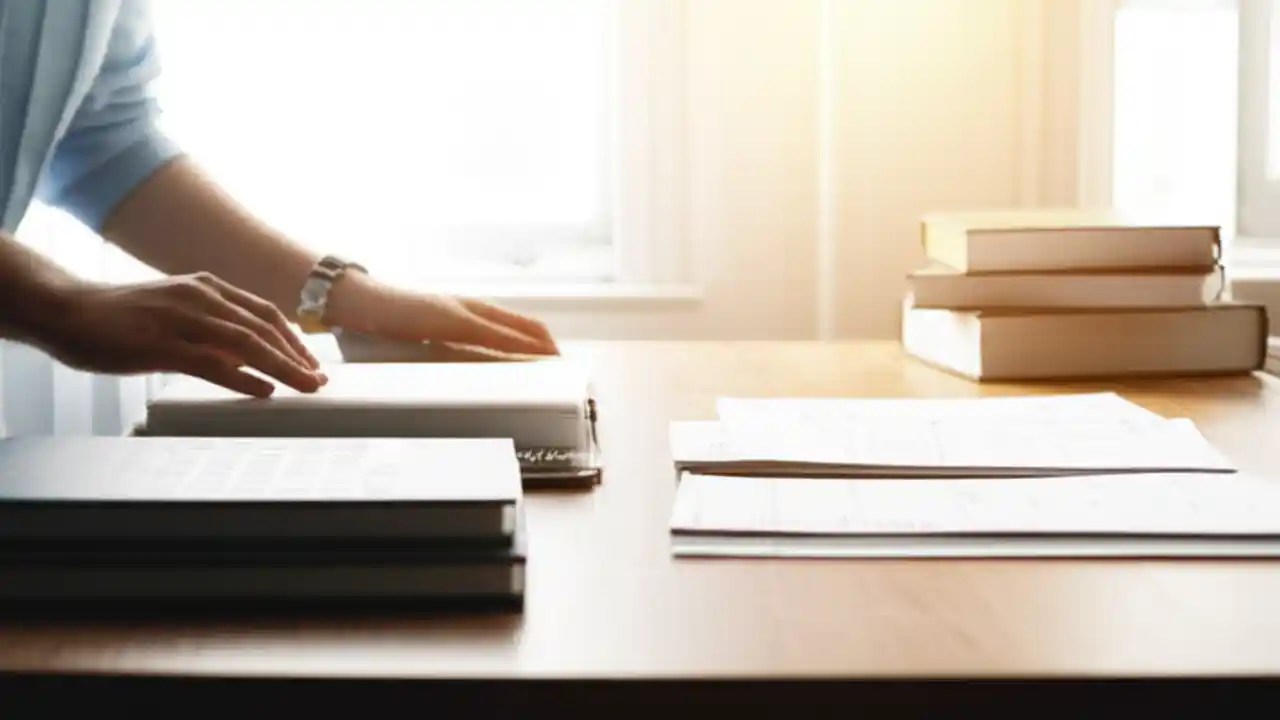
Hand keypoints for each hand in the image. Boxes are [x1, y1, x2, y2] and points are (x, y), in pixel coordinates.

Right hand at [43, 272, 324, 397]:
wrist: (68, 310)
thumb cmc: (122, 316)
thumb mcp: (176, 313)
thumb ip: (211, 330)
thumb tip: (248, 359)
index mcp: (207, 287)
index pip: (264, 313)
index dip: (293, 339)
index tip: (312, 362)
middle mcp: (200, 297)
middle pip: (263, 328)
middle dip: (297, 356)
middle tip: (319, 380)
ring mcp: (181, 319)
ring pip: (245, 343)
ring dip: (282, 367)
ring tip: (305, 386)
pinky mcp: (160, 344)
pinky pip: (211, 362)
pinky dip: (242, 378)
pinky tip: (263, 391)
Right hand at [327, 273, 558, 355]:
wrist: (358, 300)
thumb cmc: (390, 320)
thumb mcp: (429, 337)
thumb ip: (454, 349)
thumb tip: (475, 369)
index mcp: (470, 311)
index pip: (521, 327)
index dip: (545, 345)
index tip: (560, 366)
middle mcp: (473, 308)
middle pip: (527, 329)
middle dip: (551, 351)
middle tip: (568, 375)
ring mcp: (463, 310)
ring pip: (515, 332)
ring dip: (538, 352)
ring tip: (557, 371)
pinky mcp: (449, 316)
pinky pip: (489, 334)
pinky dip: (513, 347)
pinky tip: (524, 358)